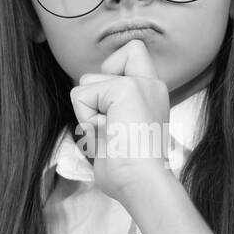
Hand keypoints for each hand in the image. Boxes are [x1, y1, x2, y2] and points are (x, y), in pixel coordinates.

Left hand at [69, 38, 172, 205]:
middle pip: (96, 70)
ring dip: (88, 113)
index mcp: (152, 93)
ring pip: (85, 82)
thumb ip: (109, 110)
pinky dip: (87, 119)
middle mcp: (150, 83)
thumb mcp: (119, 132)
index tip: (114, 107)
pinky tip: (109, 133)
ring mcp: (139, 83)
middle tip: (111, 129)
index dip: (110, 71)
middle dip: (90, 102)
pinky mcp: (125, 89)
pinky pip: (81, 96)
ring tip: (112, 134)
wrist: (143, 183)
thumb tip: (83, 97)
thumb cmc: (129, 172)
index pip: (131, 51)